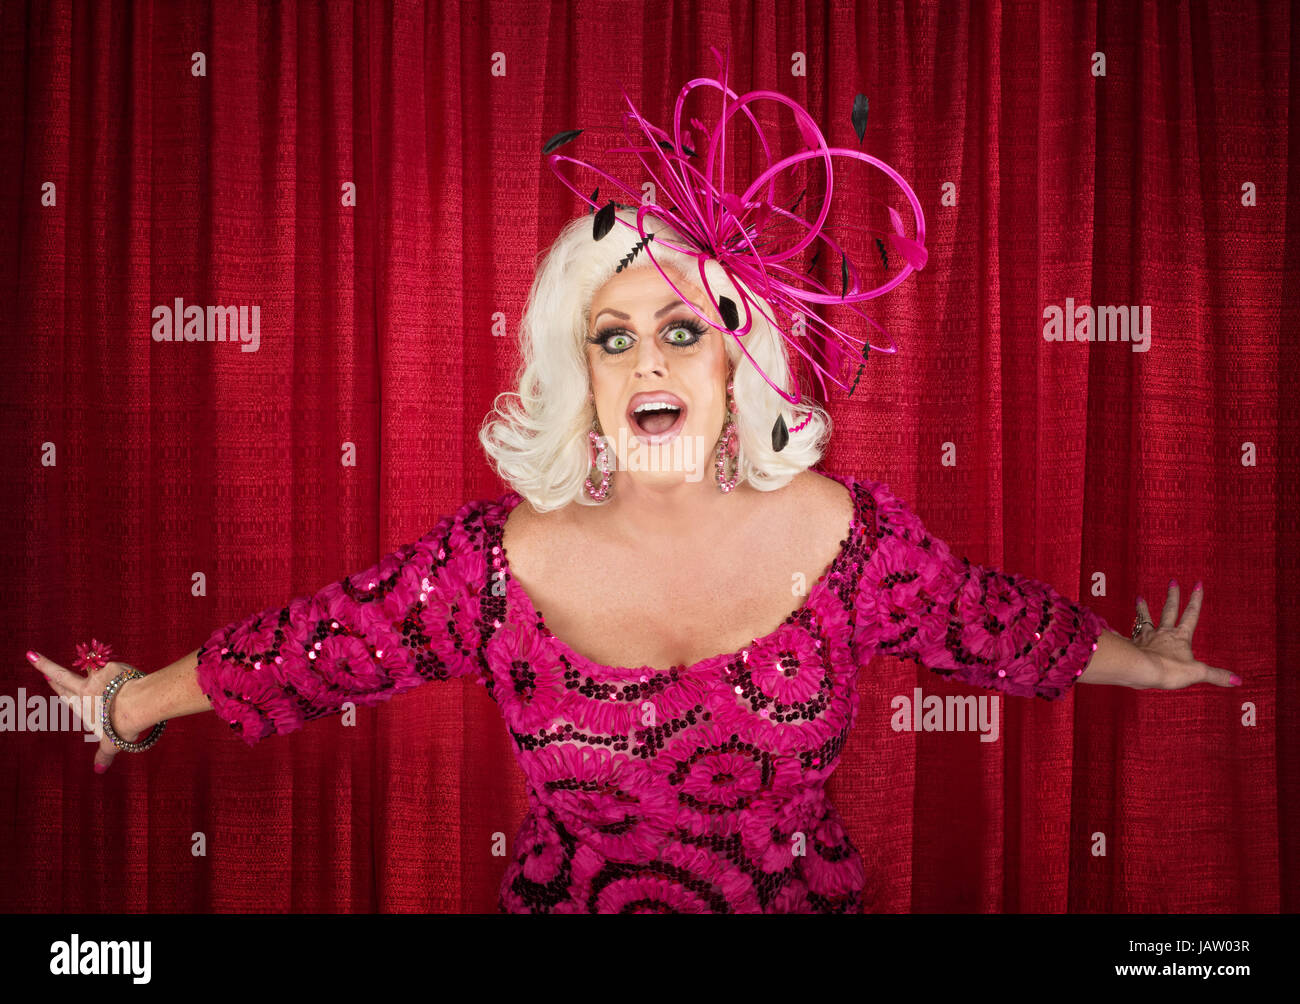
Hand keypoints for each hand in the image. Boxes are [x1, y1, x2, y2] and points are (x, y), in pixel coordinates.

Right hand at [25, 651, 143, 772]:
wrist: (137, 705)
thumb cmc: (121, 726)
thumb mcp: (111, 744)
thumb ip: (104, 755)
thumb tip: (99, 771)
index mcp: (82, 707)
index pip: (66, 695)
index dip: (57, 687)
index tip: (47, 677)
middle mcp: (86, 689)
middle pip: (63, 675)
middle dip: (45, 665)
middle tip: (31, 654)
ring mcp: (99, 675)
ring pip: (94, 667)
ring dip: (96, 667)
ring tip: (102, 668)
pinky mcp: (114, 666)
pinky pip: (118, 667)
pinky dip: (124, 672)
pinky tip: (133, 677)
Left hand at [1131, 581, 1239, 690]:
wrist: (1141, 670)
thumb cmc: (1169, 670)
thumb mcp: (1197, 673)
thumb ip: (1216, 675)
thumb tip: (1238, 681)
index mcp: (1180, 637)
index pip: (1190, 615)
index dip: (1195, 600)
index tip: (1197, 583)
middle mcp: (1162, 633)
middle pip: (1168, 610)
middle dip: (1172, 596)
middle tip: (1172, 581)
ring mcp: (1146, 638)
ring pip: (1144, 619)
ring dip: (1143, 609)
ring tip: (1139, 597)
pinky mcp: (1132, 645)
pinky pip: (1127, 637)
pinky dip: (1122, 634)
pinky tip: (1114, 630)